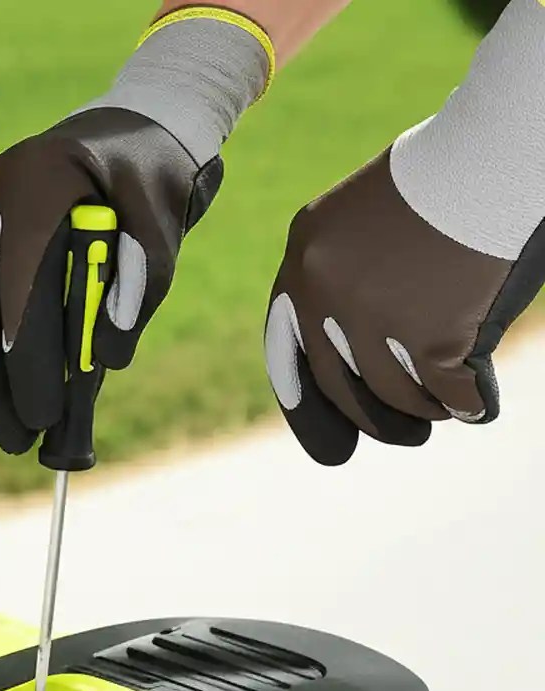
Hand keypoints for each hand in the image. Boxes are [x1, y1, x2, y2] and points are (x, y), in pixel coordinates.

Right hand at [0, 108, 221, 453]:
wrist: (136, 120)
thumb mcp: (166, 224)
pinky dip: (1, 342)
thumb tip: (107, 360)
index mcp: (40, 181)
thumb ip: (144, 286)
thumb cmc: (157, 171)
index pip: (25, 280)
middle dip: (7, 378)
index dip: (28, 352)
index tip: (41, 411)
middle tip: (20, 440)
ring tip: (9, 431)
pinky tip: (6, 390)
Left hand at [265, 1, 544, 465]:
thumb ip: (344, 276)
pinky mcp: (428, 334)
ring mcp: (372, 314)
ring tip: (447, 408)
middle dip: (374, 421)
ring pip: (395, 393)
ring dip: (426, 408)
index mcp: (303, 254)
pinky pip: (448, 391)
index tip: (328, 446)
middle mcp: (323, 288)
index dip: (304, 402)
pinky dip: (468, 404)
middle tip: (407, 436)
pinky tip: (478, 405)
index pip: (287, 347)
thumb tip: (351, 359)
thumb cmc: (445, 177)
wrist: (495, 154)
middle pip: (339, 383)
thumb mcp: (363, 218)